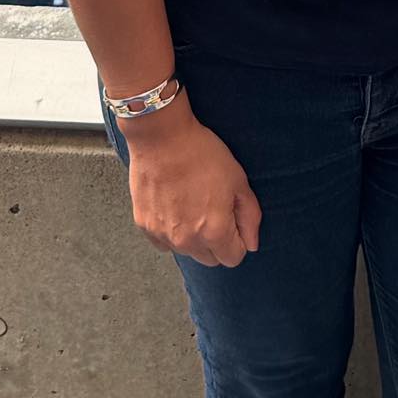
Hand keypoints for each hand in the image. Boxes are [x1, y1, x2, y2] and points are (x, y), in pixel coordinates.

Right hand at [120, 99, 262, 267]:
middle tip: (214, 209)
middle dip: (217, 241)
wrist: (162, 138)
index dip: (238, 240)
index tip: (234, 221)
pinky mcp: (145, 227)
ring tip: (193, 203)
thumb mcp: (238, 181)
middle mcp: (187, 241)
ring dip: (193, 237)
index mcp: (214, 232)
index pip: (233, 258)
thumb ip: (250, 217)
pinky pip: (165, 242)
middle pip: (210, 259)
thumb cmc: (202, 154)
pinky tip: (174, 206)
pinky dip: (171, 231)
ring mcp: (163, 236)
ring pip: (187, 251)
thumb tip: (252, 244)